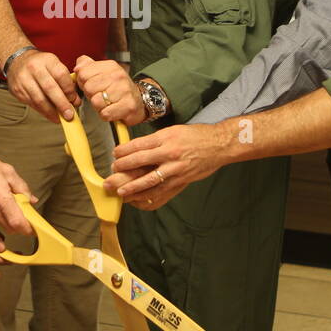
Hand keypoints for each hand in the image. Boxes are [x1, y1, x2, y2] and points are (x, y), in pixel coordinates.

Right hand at [0, 133, 33, 234]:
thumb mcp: (7, 171)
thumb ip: (21, 187)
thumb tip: (31, 199)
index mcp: (1, 200)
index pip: (18, 224)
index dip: (28, 229)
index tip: (34, 227)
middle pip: (10, 229)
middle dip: (20, 226)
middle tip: (25, 216)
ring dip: (8, 220)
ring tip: (10, 206)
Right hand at [5, 48, 79, 122]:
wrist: (17, 62)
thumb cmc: (40, 65)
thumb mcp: (54, 65)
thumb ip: (65, 80)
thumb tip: (75, 100)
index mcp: (47, 60)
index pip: (61, 75)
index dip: (69, 90)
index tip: (74, 100)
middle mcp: (34, 68)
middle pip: (50, 88)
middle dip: (61, 104)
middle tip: (69, 114)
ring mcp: (24, 79)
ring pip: (40, 99)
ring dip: (52, 111)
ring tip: (60, 118)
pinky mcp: (18, 90)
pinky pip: (32, 104)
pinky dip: (43, 111)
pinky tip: (50, 114)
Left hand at [74, 54, 143, 125]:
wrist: (140, 100)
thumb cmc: (118, 88)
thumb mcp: (104, 72)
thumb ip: (87, 66)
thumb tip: (77, 67)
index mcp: (110, 66)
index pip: (83, 73)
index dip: (83, 82)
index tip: (91, 85)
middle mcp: (118, 76)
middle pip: (88, 88)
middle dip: (91, 95)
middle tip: (100, 95)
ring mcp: (124, 91)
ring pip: (95, 102)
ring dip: (98, 106)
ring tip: (107, 103)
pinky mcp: (128, 106)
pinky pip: (104, 114)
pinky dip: (105, 115)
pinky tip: (112, 110)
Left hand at [102, 123, 229, 208]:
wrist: (219, 145)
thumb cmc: (196, 136)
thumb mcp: (173, 131)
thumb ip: (156, 140)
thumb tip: (136, 149)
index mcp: (166, 137)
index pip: (139, 145)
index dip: (124, 151)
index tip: (115, 154)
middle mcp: (169, 153)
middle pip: (140, 162)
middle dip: (123, 169)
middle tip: (111, 175)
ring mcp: (176, 169)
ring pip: (149, 181)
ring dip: (133, 187)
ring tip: (120, 192)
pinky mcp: (181, 181)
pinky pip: (162, 191)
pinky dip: (148, 197)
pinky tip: (138, 200)